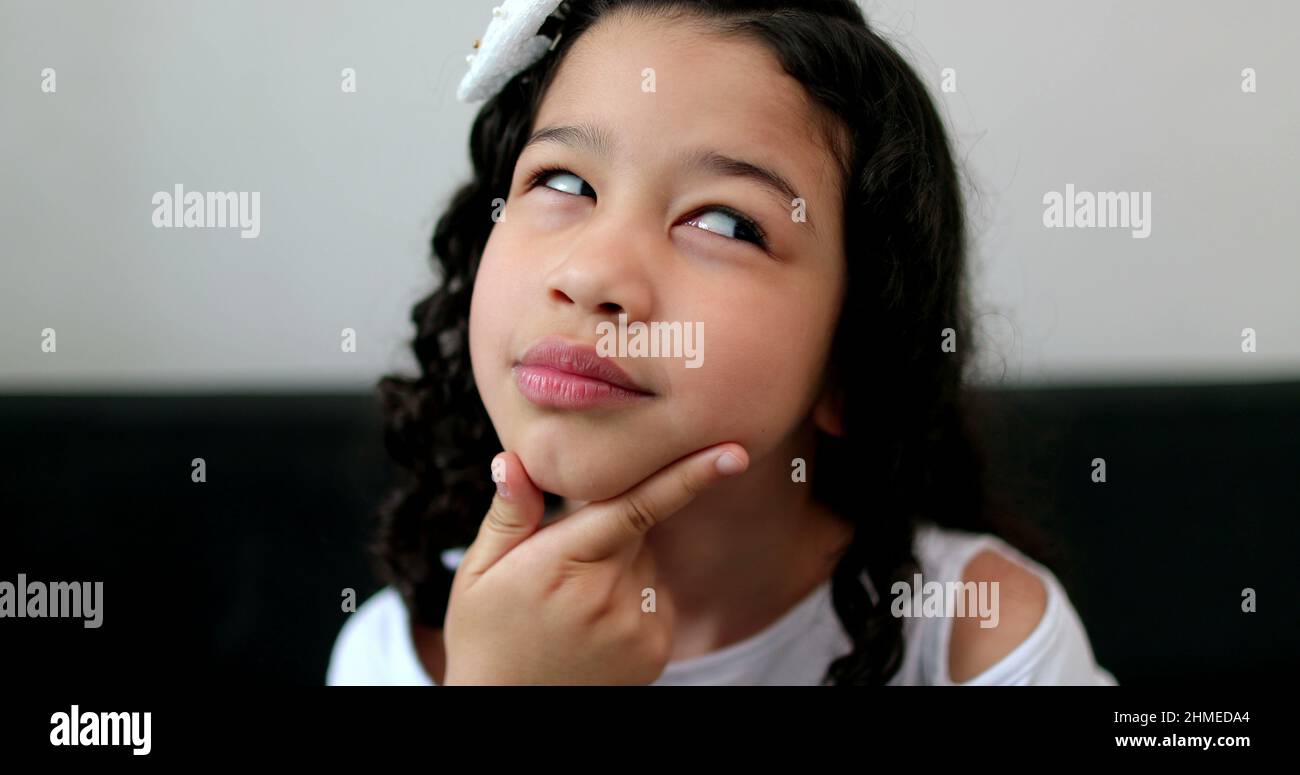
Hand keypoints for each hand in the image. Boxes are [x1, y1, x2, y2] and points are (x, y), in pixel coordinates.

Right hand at [441, 443, 749, 684]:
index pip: (633, 508)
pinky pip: (655, 594)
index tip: (732, 455)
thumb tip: (513, 461)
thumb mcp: (477, 573)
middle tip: (558, 566)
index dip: (686, 477)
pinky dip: (632, 596)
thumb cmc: (487, 634)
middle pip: (635, 526)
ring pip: (645, 561)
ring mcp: (637, 626)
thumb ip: (508, 515)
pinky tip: (593, 624)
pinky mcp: (656, 649)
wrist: (507, 713)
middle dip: (606, 528)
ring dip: (619, 565)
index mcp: (558, 564)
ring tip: (570, 603)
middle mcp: (606, 596)